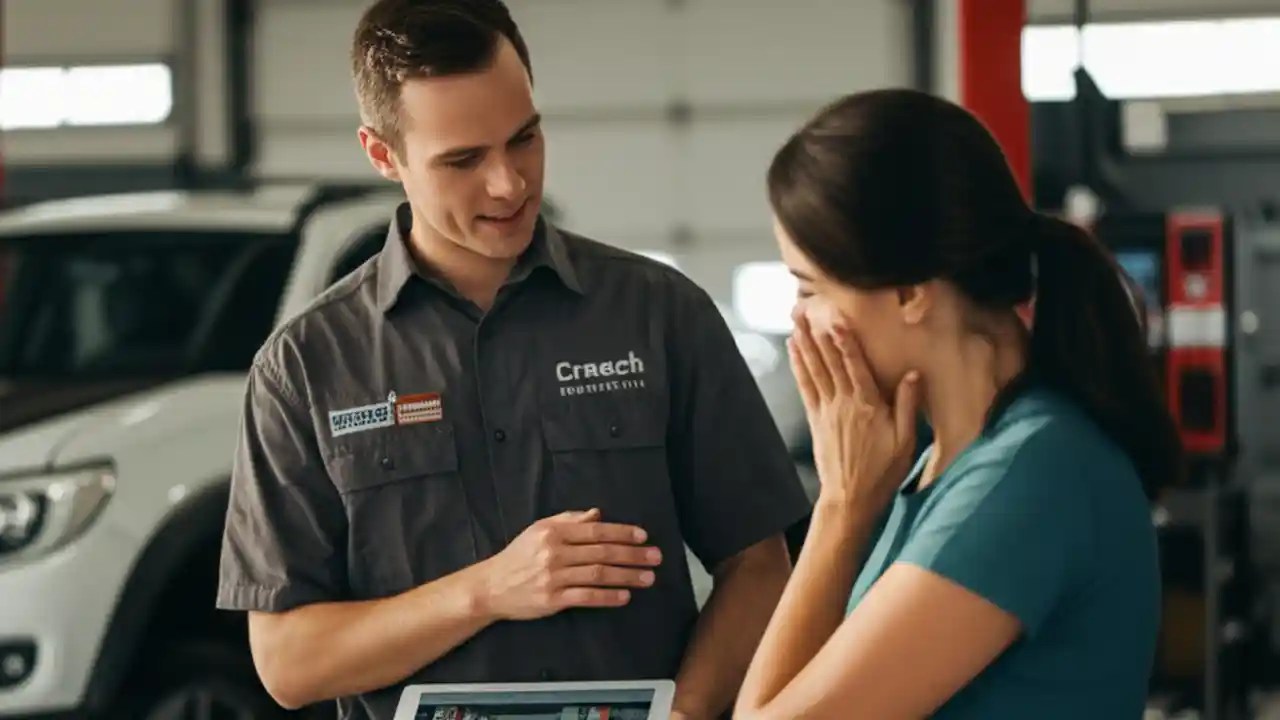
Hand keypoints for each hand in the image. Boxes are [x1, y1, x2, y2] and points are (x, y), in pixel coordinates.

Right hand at [478, 508, 662, 620]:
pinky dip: (607, 596)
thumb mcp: (538, 529)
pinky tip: (624, 596)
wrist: (491, 587)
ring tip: (647, 577)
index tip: (643, 537)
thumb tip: (597, 514)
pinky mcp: (552, 599)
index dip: (622, 533)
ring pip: (598, 574)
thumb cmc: (517, 556)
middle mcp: (554, 552)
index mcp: (553, 532)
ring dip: (626, 576)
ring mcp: (553, 577)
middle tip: (655, 557)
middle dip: (632, 554)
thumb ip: (568, 520)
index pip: (595, 531)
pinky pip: (586, 597)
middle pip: (602, 552)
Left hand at [788, 315, 921, 515]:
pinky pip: (806, 386)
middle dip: (818, 332)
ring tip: (796, 320)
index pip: (855, 366)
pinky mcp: (816, 419)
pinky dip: (799, 366)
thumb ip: (907, 405)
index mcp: (867, 405)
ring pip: (814, 369)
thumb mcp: (906, 441)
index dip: (845, 340)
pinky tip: (794, 350)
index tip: (836, 318)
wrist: (850, 498)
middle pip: (829, 361)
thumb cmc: (882, 471)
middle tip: (805, 308)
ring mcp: (826, 410)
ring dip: (805, 343)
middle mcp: (843, 403)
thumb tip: (913, 374)